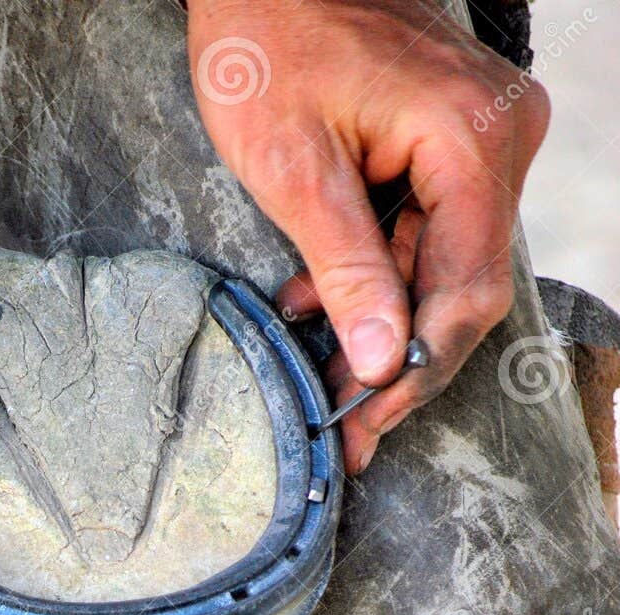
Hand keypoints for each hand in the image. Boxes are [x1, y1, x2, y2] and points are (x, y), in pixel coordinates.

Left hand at [187, 0, 549, 469]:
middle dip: (397, 358)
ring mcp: (483, 136)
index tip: (367, 422)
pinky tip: (322, 302)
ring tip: (318, 363)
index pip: (467, 290)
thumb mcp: (293, 169)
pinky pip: (429, 230)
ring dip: (380, 320)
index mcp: (471, 139)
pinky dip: (378, 273)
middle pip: (463, 286)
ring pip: (444, 265)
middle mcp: (499, 136)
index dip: (416, 369)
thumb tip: (377, 362)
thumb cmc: (266, 39)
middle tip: (346, 423)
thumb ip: (345, 270)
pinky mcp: (455, 139)